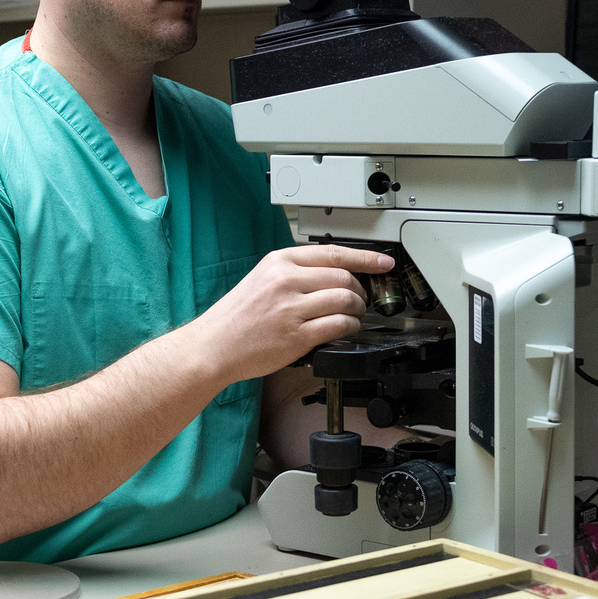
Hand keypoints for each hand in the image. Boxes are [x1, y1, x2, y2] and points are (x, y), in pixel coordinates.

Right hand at [194, 245, 392, 382]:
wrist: (214, 346)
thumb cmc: (237, 316)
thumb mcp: (262, 278)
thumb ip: (295, 271)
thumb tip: (335, 272)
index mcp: (279, 261)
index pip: (334, 253)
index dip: (366, 257)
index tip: (383, 262)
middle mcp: (286, 281)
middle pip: (344, 276)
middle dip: (361, 289)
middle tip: (362, 298)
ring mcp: (291, 309)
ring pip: (345, 299)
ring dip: (358, 309)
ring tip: (355, 314)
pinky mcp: (297, 336)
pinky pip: (338, 325)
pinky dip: (351, 326)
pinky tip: (348, 328)